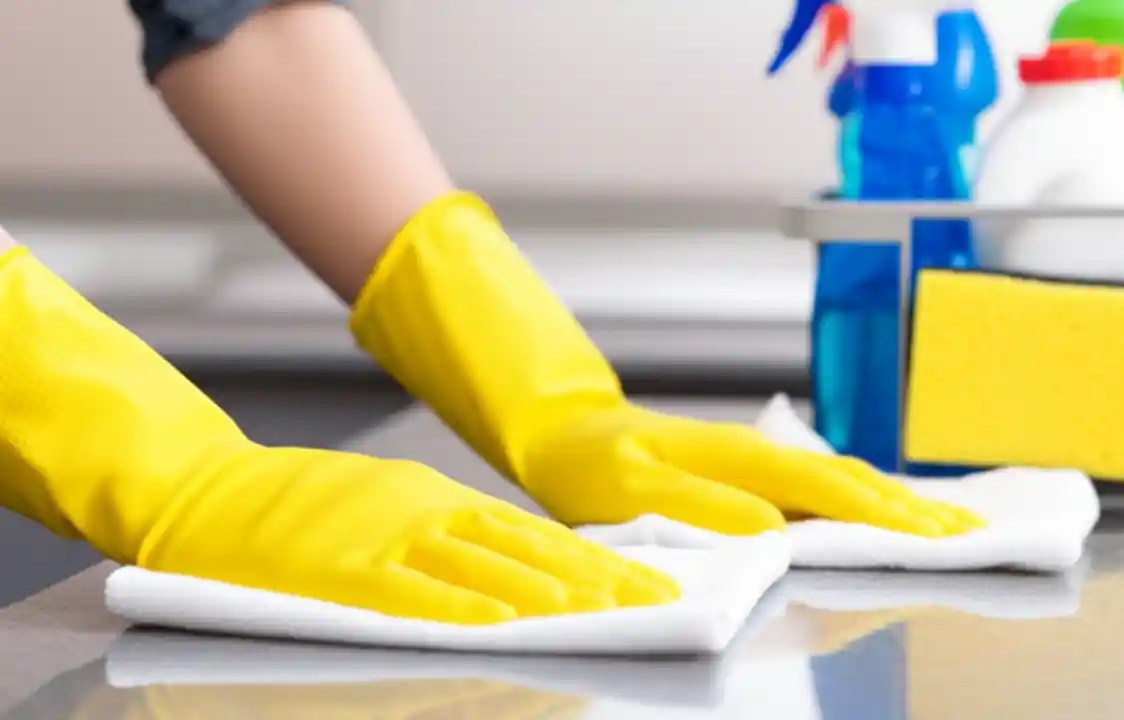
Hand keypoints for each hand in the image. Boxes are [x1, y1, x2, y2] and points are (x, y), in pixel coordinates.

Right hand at [139, 445, 678, 623]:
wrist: (211, 491)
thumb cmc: (304, 505)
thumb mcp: (393, 499)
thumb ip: (453, 530)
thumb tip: (520, 562)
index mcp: (440, 497)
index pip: (537, 534)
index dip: (597, 561)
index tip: (649, 582)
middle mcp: (426, 512)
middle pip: (527, 551)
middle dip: (596, 581)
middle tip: (656, 602)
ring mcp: (386, 539)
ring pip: (483, 569)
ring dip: (548, 594)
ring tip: (605, 614)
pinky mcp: (342, 570)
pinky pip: (409, 594)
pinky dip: (457, 610)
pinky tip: (500, 627)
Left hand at [519, 403, 984, 536]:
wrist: (571, 432)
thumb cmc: (594, 465)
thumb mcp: (634, 487)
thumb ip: (701, 505)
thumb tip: (775, 532)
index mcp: (742, 459)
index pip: (828, 490)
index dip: (884, 517)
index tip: (937, 540)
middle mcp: (763, 457)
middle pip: (854, 483)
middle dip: (915, 512)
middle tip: (976, 537)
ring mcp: (763, 462)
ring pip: (846, 481)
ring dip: (901, 505)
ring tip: (954, 525)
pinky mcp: (756, 472)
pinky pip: (826, 487)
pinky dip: (868, 501)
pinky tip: (890, 513)